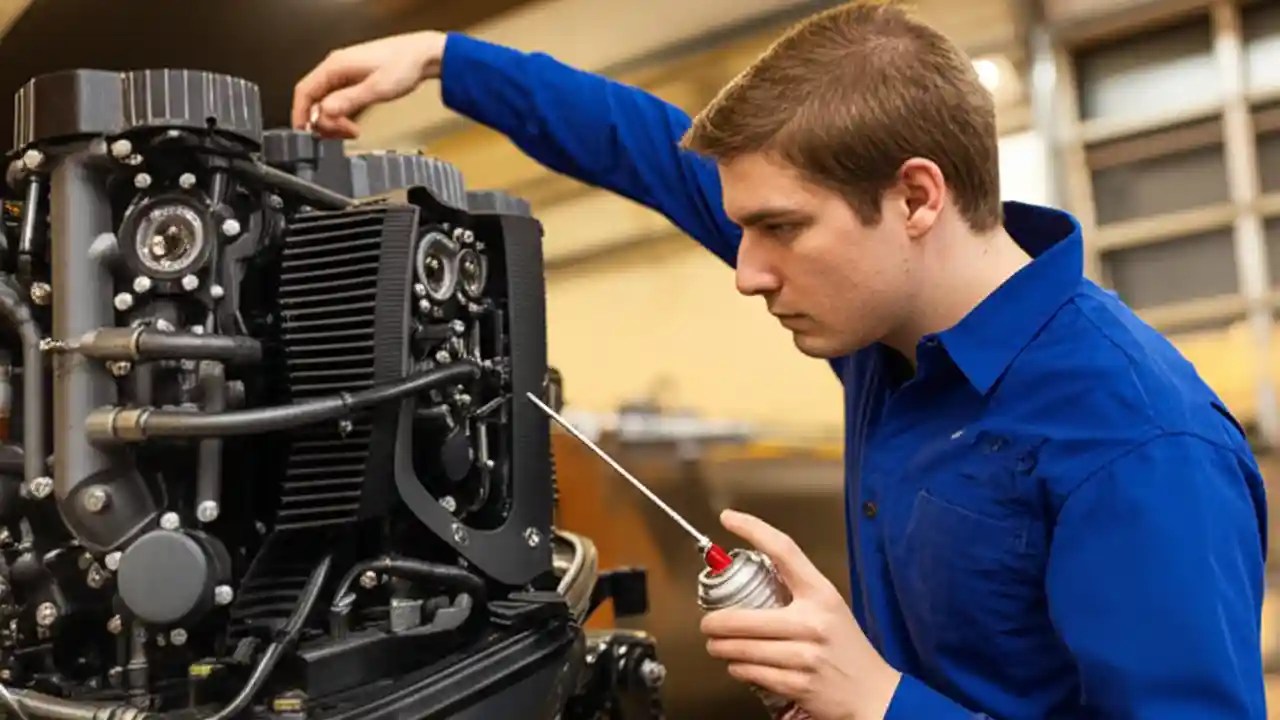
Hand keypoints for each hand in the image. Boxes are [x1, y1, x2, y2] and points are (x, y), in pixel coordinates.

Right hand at [291, 30, 447, 138]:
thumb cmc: (404, 65)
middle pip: (314, 99)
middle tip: (338, 136)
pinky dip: (341, 115)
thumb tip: (325, 112)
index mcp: (335, 65)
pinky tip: (351, 125)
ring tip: (349, 132)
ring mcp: (344, 73)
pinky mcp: (353, 79)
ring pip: (326, 101)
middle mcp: (336, 67)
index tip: (305, 134)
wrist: (424, 56)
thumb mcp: (376, 89)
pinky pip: (337, 99)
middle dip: (322, 122)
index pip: (304, 91)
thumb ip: (349, 100)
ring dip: (333, 120)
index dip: (301, 115)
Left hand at [701, 510, 901, 719]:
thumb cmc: (846, 648)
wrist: (873, 693)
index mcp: (821, 594)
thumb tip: (747, 581)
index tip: (729, 518)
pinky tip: (740, 665)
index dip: (753, 530)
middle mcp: (813, 622)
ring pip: (742, 649)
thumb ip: (795, 592)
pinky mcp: (799, 684)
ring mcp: (806, 655)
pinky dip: (739, 669)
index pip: (784, 550)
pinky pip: (752, 673)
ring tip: (719, 645)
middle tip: (708, 623)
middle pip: (744, 617)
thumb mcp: (829, 608)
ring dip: (722, 648)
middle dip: (715, 623)